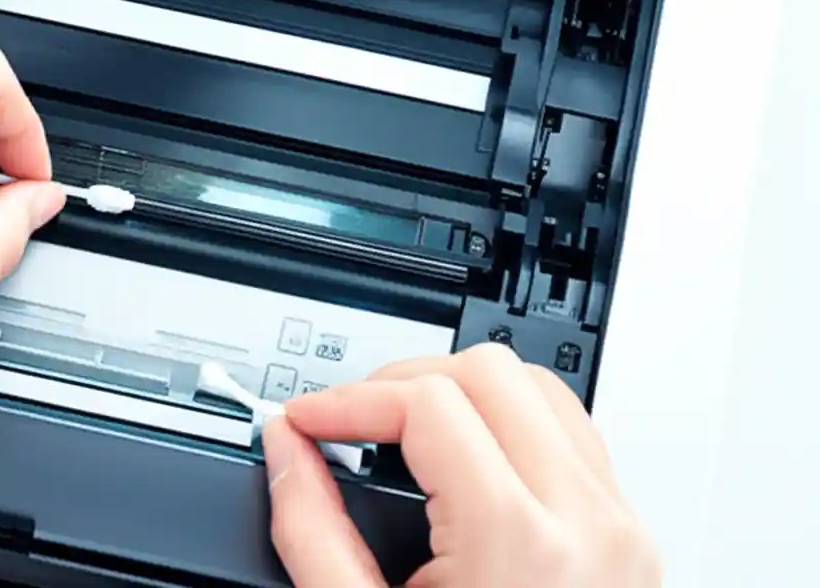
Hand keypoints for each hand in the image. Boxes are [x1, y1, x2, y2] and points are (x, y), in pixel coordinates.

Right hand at [262, 343, 660, 587]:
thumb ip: (311, 531)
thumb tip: (286, 453)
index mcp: (520, 543)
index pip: (428, 403)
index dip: (347, 400)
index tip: (307, 422)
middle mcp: (588, 523)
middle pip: (490, 372)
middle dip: (403, 382)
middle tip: (349, 422)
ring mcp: (619, 528)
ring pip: (540, 387)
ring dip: (461, 393)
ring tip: (401, 434)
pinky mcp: (628, 538)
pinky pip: (570, 434)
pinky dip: (508, 425)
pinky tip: (461, 464)